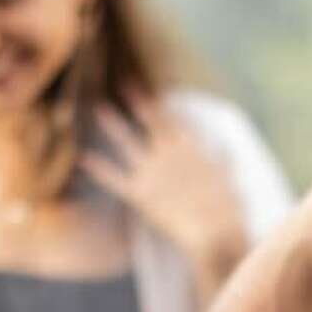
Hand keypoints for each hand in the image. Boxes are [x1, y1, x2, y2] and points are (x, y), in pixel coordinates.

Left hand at [79, 95, 247, 273]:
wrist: (214, 231)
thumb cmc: (226, 207)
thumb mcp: (228, 178)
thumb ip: (223, 159)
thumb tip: (223, 145)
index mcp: (190, 147)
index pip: (174, 119)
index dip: (164, 104)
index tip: (156, 88)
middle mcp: (167, 153)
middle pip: (149, 120)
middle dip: (137, 101)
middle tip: (124, 81)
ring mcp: (151, 172)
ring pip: (127, 141)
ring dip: (113, 124)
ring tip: (99, 107)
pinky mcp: (140, 193)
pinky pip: (114, 178)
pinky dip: (98, 168)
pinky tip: (83, 157)